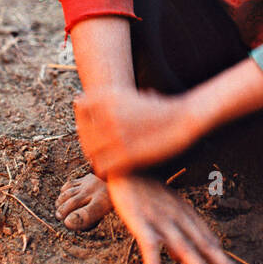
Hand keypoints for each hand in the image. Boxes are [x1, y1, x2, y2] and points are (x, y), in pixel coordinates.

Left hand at [74, 88, 196, 178]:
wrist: (183, 118)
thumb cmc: (161, 109)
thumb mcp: (133, 94)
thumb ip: (111, 99)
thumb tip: (80, 101)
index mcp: (109, 95)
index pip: (80, 105)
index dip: (84, 118)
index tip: (92, 126)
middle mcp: (108, 114)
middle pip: (82, 131)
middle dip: (88, 139)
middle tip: (100, 146)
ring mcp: (116, 135)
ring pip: (89, 150)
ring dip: (95, 155)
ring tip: (106, 157)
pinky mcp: (125, 154)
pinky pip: (101, 166)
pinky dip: (104, 169)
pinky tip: (113, 167)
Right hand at [105, 174, 245, 263]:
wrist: (128, 166)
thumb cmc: (150, 192)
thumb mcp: (169, 211)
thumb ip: (177, 235)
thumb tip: (182, 262)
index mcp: (188, 216)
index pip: (209, 242)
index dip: (223, 262)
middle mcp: (179, 219)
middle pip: (204, 245)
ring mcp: (161, 221)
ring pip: (183, 246)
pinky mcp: (140, 223)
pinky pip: (148, 245)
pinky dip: (153, 263)